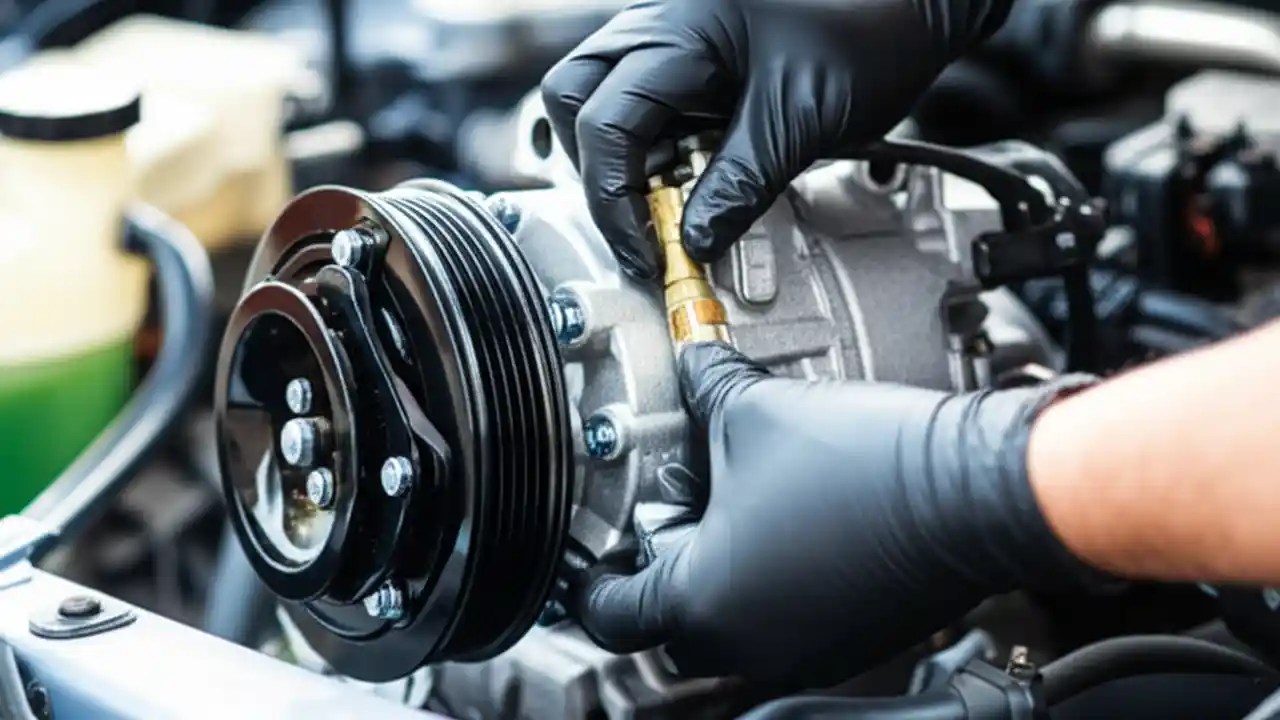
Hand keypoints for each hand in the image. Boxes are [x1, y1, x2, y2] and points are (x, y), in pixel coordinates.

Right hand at [540, 0, 1011, 278]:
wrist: (919, 4)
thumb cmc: (870, 33)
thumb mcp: (801, 120)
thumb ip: (739, 183)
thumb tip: (693, 241)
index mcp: (679, 33)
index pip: (605, 123)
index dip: (616, 200)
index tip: (650, 253)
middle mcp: (663, 27)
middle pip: (578, 99)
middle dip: (598, 171)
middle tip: (641, 226)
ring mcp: (677, 40)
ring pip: (605, 99)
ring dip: (623, 161)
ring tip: (667, 205)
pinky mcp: (700, 60)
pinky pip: (649, 104)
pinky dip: (655, 148)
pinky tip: (690, 177)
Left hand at [569, 343, 1098, 681]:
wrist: (978, 490)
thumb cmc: (871, 467)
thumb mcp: (758, 413)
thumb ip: (705, 388)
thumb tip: (693, 362)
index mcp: (705, 600)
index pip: (611, 611)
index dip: (592, 577)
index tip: (594, 555)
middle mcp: (749, 643)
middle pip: (668, 624)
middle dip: (661, 568)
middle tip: (675, 509)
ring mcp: (805, 650)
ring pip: (730, 626)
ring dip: (718, 574)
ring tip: (739, 503)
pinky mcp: (851, 638)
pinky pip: (784, 623)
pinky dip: (770, 583)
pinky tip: (790, 522)